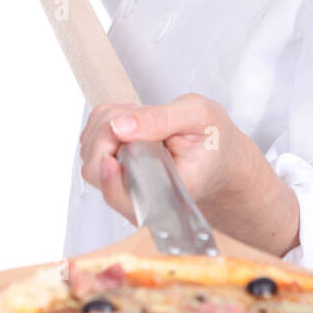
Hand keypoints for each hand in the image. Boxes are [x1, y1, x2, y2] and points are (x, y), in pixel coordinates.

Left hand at [78, 94, 262, 225]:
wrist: (222, 156)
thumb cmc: (215, 141)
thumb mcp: (199, 116)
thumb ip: (160, 119)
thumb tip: (120, 126)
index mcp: (167, 194)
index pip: (121, 195)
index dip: (109, 170)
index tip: (113, 144)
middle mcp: (141, 198)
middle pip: (96, 169)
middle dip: (107, 131)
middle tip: (137, 114)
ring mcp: (125, 187)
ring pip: (90, 153)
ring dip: (107, 124)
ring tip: (142, 119)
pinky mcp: (116, 174)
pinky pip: (93, 145)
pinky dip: (106, 124)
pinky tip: (133, 124)